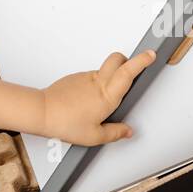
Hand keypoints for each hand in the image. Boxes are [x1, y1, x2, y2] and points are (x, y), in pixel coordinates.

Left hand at [40, 50, 156, 145]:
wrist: (42, 112)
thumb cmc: (65, 122)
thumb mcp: (94, 136)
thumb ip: (115, 133)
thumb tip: (127, 131)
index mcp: (107, 96)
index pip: (128, 72)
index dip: (141, 61)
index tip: (150, 55)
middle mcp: (98, 82)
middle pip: (117, 59)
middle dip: (127, 60)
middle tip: (132, 70)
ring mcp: (85, 77)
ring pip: (103, 70)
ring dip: (109, 78)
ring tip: (100, 102)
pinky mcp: (75, 78)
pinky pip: (90, 78)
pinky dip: (94, 86)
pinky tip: (86, 102)